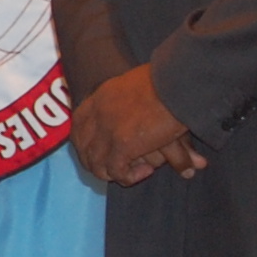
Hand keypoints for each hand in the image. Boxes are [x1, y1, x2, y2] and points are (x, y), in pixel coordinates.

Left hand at [68, 63, 208, 184]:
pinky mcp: (122, 145)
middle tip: (116, 170)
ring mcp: (107, 130)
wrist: (178, 82)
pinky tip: (147, 171)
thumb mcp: (138, 83)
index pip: (78, 124)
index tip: (97, 150)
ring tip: (135, 172)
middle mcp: (98, 114)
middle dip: (96, 163)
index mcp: (101, 96)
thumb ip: (130, 96)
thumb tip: (139, 104)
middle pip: (83, 148)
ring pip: (97, 164)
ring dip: (114, 174)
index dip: (84, 142)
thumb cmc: (170, 79)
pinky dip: (129, 177)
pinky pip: (116, 172)